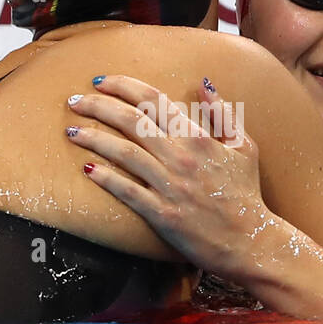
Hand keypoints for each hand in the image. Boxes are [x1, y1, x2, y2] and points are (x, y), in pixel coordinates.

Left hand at [65, 74, 272, 279]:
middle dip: (98, 107)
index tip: (102, 82)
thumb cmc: (246, 194)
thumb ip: (223, 114)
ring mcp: (170, 186)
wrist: (251, 241)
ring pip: (124, 153)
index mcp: (199, 138)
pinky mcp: (162, 214)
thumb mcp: (244, 147)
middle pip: (131, 121)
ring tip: (72, 131)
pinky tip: (87, 168)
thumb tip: (204, 84)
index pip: (154, 100)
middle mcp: (182, 158)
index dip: (124, 86)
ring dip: (94, 139)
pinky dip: (105, 178)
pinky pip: (127, 191)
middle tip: (75, 101)